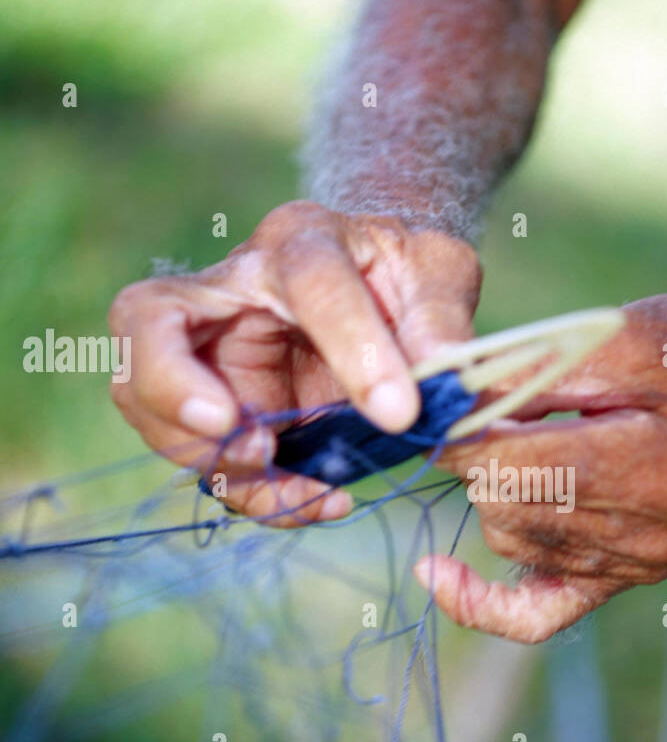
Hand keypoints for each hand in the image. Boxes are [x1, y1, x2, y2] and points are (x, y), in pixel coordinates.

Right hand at [107, 202, 480, 524]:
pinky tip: (315, 501)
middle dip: (177, 387)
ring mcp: (206, 350)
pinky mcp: (213, 406)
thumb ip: (443, 317)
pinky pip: (197, 453)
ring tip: (291, 486)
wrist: (374, 289)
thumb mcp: (440, 272)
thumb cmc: (401, 273)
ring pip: (143, 396)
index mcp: (300, 240)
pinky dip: (249, 493)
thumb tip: (447, 374)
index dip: (352, 345)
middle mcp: (228, 288)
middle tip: (252, 442)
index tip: (400, 411)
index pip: (310, 280)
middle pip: (148, 319)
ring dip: (209, 456)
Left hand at [416, 287, 666, 642]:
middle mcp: (652, 531)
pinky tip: (436, 575)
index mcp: (658, 466)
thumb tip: (441, 401)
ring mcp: (640, 563)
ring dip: (493, 491)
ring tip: (523, 440)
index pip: (524, 469)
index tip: (435, 407)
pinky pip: (538, 615)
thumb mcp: (610, 337)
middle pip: (510, 508)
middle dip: (477, 458)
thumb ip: (526, 373)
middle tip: (474, 413)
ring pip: (511, 540)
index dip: (464, 439)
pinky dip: (483, 602)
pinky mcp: (625, 577)